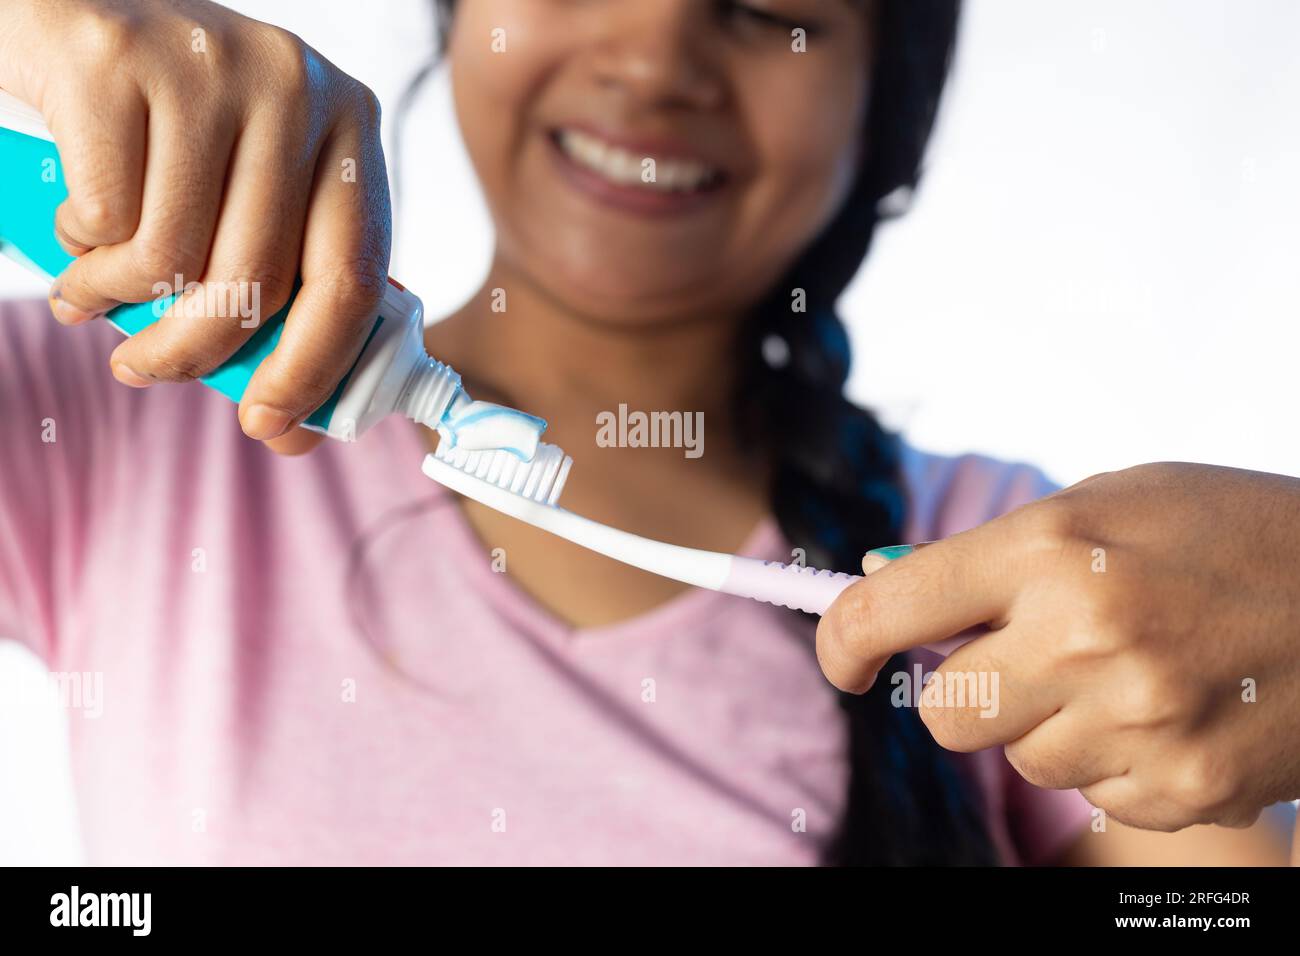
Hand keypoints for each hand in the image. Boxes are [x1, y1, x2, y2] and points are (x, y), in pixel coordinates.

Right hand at [0, 0, 390, 451]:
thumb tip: (296, 432)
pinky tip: (74, 228)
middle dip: (195, 353)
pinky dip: (79, 250)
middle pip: (260, 281)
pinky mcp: (121, 59)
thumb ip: (285, 287)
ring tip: (92, 291)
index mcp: (351, 128)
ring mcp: (212, 66)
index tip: (268, 426)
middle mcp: (298, 87)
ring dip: (119, 301)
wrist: (73, 11)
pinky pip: (105, 219)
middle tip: (144, 371)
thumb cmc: (173, 133)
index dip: (315, 368)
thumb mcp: (252, 191)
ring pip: (174, 259)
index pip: (354, 277)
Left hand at [817, 462, 1299, 831]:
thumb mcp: (1108, 502)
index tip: (843, 656)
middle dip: (962, 689)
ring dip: (1049, 722)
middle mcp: (1087, 638)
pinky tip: (1174, 709)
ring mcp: (1139, 723)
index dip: (843, 638)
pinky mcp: (1185, 788)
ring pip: (1022, 757)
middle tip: (1017, 655)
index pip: (894, 608)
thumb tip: (882, 587)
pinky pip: (1095, 792)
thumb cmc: (1228, 532)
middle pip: (944, 712)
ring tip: (1129, 671)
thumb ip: (992, 552)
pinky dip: (1116, 758)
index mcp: (1055, 549)